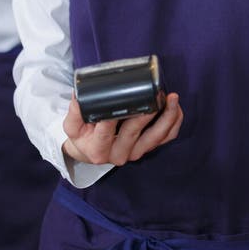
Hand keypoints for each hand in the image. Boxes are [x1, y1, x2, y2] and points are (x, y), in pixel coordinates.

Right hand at [62, 92, 182, 165]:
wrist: (90, 151)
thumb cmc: (83, 136)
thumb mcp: (72, 126)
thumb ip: (75, 111)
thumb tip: (78, 94)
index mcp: (98, 150)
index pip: (105, 132)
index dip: (111, 118)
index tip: (118, 101)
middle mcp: (119, 154)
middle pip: (134, 133)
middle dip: (146, 114)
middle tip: (154, 96)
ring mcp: (135, 153)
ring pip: (155, 137)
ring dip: (167, 118)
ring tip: (172, 99)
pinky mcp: (147, 149)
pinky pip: (166, 139)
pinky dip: (174, 124)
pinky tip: (176, 109)